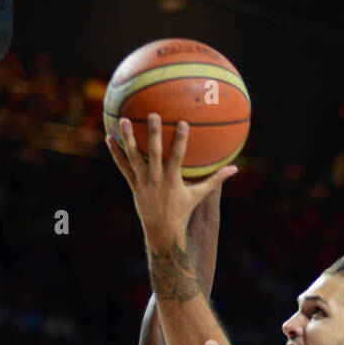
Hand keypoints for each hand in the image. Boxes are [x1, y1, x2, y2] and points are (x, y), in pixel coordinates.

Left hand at [106, 113, 236, 250]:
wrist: (162, 230)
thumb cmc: (182, 210)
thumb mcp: (199, 195)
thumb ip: (215, 180)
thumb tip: (234, 169)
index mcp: (173, 180)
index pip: (177, 157)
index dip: (180, 141)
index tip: (182, 123)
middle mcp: (156, 179)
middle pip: (153, 154)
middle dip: (153, 135)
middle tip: (153, 115)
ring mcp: (143, 182)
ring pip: (134, 157)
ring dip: (128, 139)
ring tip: (124, 120)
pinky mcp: (133, 184)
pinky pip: (123, 167)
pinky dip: (116, 153)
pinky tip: (109, 138)